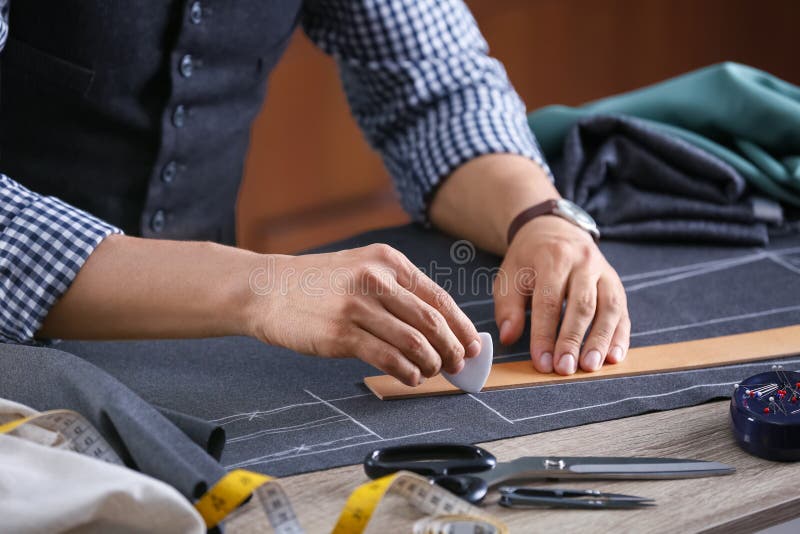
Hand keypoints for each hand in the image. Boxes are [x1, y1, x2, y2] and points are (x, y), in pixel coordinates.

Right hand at [247, 244, 481, 385]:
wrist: (266, 289)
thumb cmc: (317, 284)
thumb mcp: (360, 268)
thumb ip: (396, 291)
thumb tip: (438, 324)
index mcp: (386, 261)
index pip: (437, 296)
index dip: (460, 325)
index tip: (473, 344)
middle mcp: (375, 280)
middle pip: (431, 320)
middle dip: (452, 347)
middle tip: (459, 364)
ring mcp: (357, 307)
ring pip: (413, 341)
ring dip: (432, 363)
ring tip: (434, 372)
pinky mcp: (340, 334)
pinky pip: (387, 358)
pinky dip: (407, 372)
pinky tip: (411, 377)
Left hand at [493, 216, 629, 374]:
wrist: (553, 230)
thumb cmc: (529, 260)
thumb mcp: (509, 277)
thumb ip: (508, 307)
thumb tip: (508, 337)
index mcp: (553, 258)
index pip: (549, 301)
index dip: (545, 335)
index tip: (541, 362)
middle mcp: (583, 262)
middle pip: (582, 305)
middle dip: (573, 340)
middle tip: (565, 368)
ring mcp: (604, 272)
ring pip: (608, 307)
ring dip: (601, 340)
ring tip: (591, 366)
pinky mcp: (616, 283)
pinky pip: (623, 311)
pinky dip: (620, 335)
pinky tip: (614, 357)